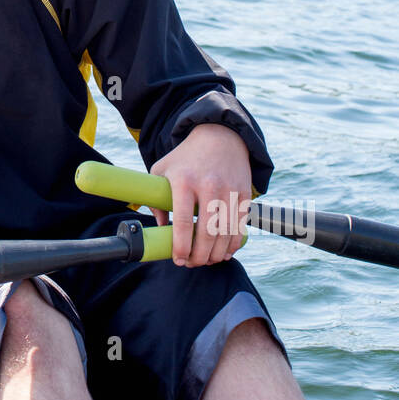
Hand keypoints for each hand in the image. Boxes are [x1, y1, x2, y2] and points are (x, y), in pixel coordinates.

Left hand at [149, 123, 250, 267]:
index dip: (180, 246)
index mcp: (184, 181)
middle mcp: (208, 185)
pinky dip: (233, 244)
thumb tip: (159, 227)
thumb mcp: (162, 170)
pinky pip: (240, 226)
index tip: (178, 259)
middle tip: (192, 264)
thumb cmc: (185, 158)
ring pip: (226, 233)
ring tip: (207, 260)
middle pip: (206, 232)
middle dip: (199, 256)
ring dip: (216, 254)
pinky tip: (224, 252)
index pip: (182, 221)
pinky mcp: (244, 193)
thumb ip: (155, 199)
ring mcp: (229, 190)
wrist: (219, 136)